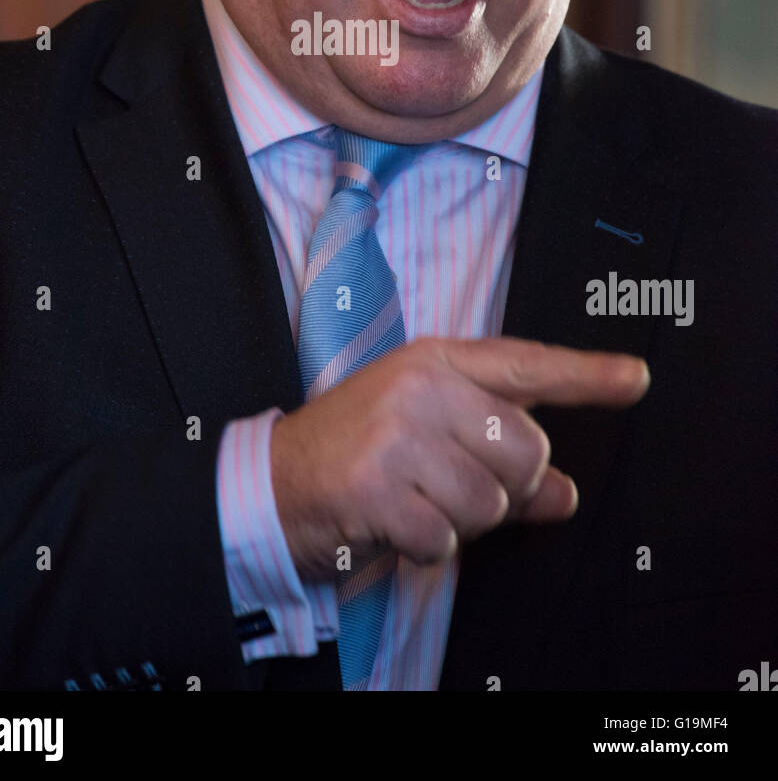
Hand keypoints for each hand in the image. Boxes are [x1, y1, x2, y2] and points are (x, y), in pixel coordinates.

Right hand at [270, 335, 648, 578]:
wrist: (273, 482)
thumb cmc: (359, 450)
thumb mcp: (427, 433)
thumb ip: (501, 457)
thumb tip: (565, 494)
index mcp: (436, 363)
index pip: (526, 366)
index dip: (587, 376)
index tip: (636, 379)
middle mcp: (420, 388)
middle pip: (525, 452)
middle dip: (503, 488)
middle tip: (449, 483)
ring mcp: (396, 435)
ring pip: (490, 504)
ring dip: (461, 523)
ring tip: (418, 501)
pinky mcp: (376, 487)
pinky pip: (446, 539)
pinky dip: (427, 547)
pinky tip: (396, 524)